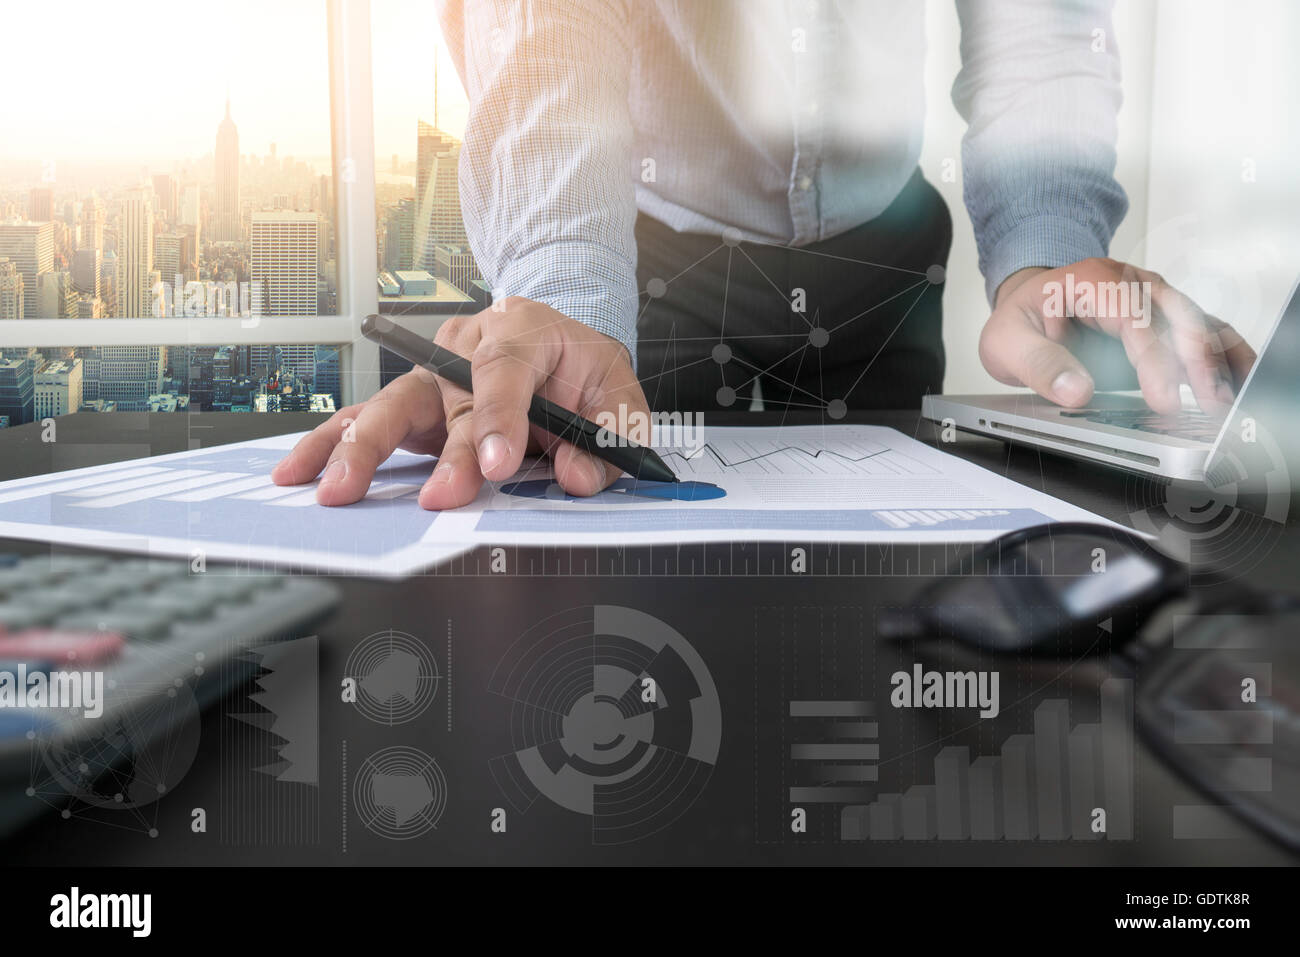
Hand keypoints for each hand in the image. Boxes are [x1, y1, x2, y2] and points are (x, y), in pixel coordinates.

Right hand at [271, 298, 648, 507]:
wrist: (557, 350)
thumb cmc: (579, 369)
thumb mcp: (615, 394)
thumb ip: (607, 438)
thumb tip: (579, 479)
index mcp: (521, 328)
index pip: (504, 369)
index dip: (501, 418)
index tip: (500, 464)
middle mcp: (465, 346)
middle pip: (447, 397)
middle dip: (446, 452)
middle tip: (445, 497)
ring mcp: (431, 375)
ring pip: (391, 406)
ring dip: (363, 450)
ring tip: (336, 489)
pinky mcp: (412, 405)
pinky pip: (367, 422)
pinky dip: (332, 446)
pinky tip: (302, 470)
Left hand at [979, 258, 1255, 413]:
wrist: (1028, 306)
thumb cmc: (1021, 321)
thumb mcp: (1006, 342)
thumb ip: (1039, 365)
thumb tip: (1078, 392)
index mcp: (1093, 281)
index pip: (1133, 319)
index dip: (1152, 360)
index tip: (1164, 398)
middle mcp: (1132, 284)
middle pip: (1177, 316)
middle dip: (1197, 361)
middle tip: (1210, 402)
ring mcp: (1153, 300)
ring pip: (1198, 322)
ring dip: (1218, 360)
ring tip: (1231, 399)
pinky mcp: (1163, 321)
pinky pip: (1204, 332)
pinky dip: (1225, 356)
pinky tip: (1240, 383)